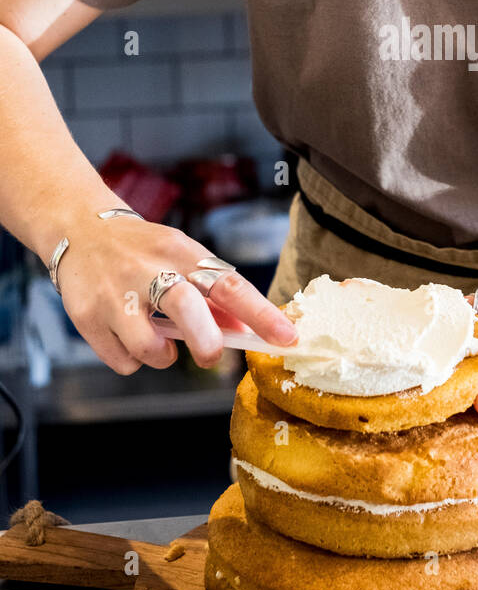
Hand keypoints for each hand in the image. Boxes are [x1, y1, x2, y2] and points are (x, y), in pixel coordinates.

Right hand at [56, 216, 297, 373]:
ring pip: (149, 346)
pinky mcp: (87, 316)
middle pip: (186, 307)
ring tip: (157, 342)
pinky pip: (123, 360)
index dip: (261, 314)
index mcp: (181, 252)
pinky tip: (127, 336)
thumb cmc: (141, 250)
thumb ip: (212, 293)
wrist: (78, 229)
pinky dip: (132, 359)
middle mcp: (148, 270)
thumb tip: (246, 331)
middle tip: (211, 355)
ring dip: (161, 357)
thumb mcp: (181, 256)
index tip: (287, 339)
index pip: (230, 284)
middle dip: (207, 342)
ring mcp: (114, 294)